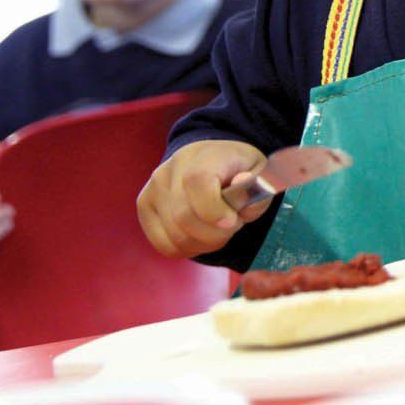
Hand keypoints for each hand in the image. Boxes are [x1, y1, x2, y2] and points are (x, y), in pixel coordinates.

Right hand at [137, 140, 267, 258]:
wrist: (211, 160)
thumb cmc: (239, 170)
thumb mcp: (259, 174)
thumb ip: (257, 185)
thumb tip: (243, 181)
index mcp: (203, 154)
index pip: (197, 182)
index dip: (214, 210)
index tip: (233, 221)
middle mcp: (170, 168)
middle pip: (183, 216)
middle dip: (215, 233)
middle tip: (232, 226)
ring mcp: (153, 187)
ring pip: (174, 235)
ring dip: (204, 243)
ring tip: (219, 230)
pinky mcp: (144, 205)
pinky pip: (164, 245)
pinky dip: (187, 249)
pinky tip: (201, 236)